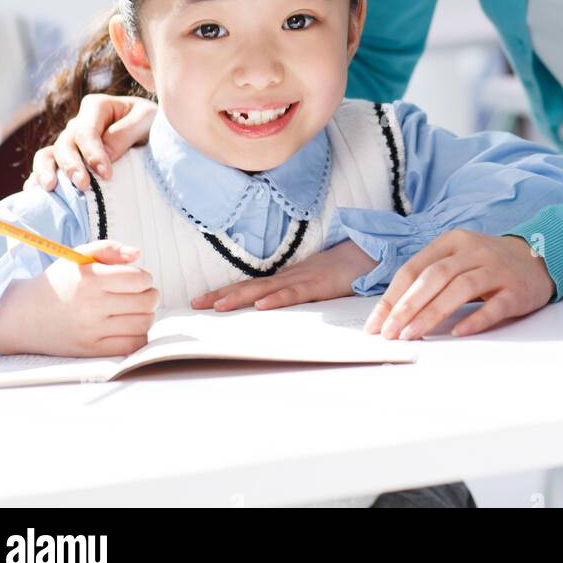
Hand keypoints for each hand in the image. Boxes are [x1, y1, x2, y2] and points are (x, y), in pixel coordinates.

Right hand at [0, 240, 159, 357]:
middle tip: (141, 294)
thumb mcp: (79, 256)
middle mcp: (92, 306)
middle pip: (146, 302)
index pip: (140, 279)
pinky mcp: (91, 351)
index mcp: (91, 279)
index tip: (137, 279)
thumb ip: (110, 248)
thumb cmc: (59, 282)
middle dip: (150, 295)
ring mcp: (92, 331)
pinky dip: (138, 336)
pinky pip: (131, 346)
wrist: (24, 316)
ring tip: (135, 311)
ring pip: (143, 324)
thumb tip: (138, 254)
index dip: (145, 277)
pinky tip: (129, 327)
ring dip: (147, 315)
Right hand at [24, 94, 157, 192]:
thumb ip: (124, 134)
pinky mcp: (67, 159)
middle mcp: (78, 122)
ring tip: (50, 188)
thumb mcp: (147, 120)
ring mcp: (70, 142)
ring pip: (49, 154)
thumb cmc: (152, 122)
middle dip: (72, 165)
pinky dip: (38, 178)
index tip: (106, 174)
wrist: (153, 132)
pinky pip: (46, 166)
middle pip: (65, 143)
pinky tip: (34, 192)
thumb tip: (103, 157)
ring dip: (47, 171)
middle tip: (83, 185)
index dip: (93, 153)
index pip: (87, 131)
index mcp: (97, 107)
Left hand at [190, 239, 378, 312]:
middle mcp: (288, 277)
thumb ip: (292, 294)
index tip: (200, 302)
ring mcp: (302, 280)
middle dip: (221, 296)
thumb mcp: (310, 285)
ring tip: (219, 307)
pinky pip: (294, 294)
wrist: (366, 254)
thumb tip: (268, 308)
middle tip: (196, 305)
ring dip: (241, 297)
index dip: (224, 293)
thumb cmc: (338, 272)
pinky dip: (277, 299)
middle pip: (249, 287)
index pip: (248, 287)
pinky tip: (262, 306)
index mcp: (284, 279)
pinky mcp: (318, 286)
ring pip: (266, 289)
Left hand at [364, 230, 556, 339]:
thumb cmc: (488, 263)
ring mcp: (496, 269)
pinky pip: (495, 305)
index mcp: (451, 241)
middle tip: (389, 333)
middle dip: (407, 306)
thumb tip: (393, 312)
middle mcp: (472, 251)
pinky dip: (476, 319)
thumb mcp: (458, 258)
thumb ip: (430, 277)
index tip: (376, 324)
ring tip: (412, 335)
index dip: (393, 297)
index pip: (414, 268)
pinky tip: (459, 333)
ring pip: (460, 288)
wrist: (539, 256)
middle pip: (433, 276)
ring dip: (432, 313)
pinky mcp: (516, 289)